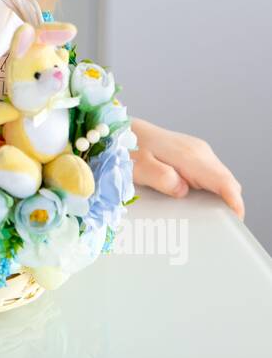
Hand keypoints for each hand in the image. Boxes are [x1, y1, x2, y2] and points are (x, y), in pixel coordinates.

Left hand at [129, 117, 244, 220]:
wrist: (122, 129)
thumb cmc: (127, 148)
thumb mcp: (138, 167)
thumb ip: (160, 178)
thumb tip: (183, 189)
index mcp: (190, 155)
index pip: (223, 180)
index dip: (234, 201)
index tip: (235, 220)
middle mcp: (200, 152)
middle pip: (227, 182)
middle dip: (229, 204)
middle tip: (219, 228)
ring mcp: (198, 152)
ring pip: (221, 179)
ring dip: (220, 198)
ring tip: (210, 219)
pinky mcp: (193, 155)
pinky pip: (211, 175)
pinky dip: (212, 191)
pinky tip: (200, 203)